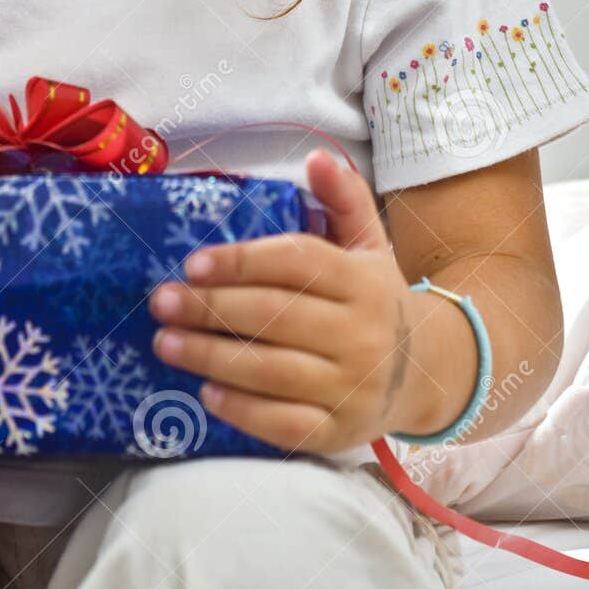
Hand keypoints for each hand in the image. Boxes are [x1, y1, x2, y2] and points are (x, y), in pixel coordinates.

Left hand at [149, 149, 417, 453]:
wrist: (426, 372)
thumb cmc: (374, 300)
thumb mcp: (368, 244)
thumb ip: (344, 199)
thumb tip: (317, 156)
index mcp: (363, 282)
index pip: (296, 264)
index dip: (242, 262)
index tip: (192, 263)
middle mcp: (362, 335)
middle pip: (275, 316)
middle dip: (210, 309)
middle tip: (162, 303)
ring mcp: (352, 388)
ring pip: (272, 371)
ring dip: (211, 357)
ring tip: (166, 343)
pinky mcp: (339, 432)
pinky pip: (284, 425)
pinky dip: (242, 410)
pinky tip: (205, 392)